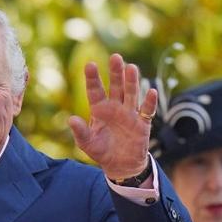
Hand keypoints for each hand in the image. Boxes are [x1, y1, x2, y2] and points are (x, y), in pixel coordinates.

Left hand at [68, 54, 157, 180]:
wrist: (120, 165)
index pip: (95, 91)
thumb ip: (80, 131)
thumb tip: (71, 119)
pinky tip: (151, 91)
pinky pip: (147, 110)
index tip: (90, 65)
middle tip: (115, 57)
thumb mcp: (87, 143)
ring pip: (131, 93)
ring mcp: (130, 113)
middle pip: (116, 86)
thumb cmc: (101, 151)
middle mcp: (115, 107)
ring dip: (131, 81)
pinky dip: (149, 102)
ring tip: (131, 67)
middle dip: (115, 72)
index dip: (93, 78)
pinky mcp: (142, 123)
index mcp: (100, 110)